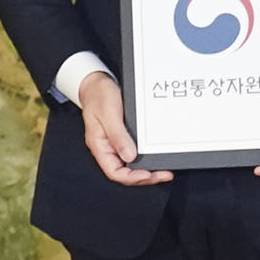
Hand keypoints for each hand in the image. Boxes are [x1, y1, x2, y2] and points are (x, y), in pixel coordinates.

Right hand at [78, 72, 172, 186]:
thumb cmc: (99, 95)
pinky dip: (144, 157)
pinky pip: (132, 153)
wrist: (96, 82)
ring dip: (146, 170)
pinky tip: (153, 156)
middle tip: (163, 174)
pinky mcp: (120, 136)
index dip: (133, 177)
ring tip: (162, 170)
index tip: (150, 174)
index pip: (114, 172)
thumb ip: (118, 136)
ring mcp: (113, 142)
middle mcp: (106, 147)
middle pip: (123, 172)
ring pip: (129, 165)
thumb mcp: (109, 114)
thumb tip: (130, 157)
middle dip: (144, 177)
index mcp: (99, 145)